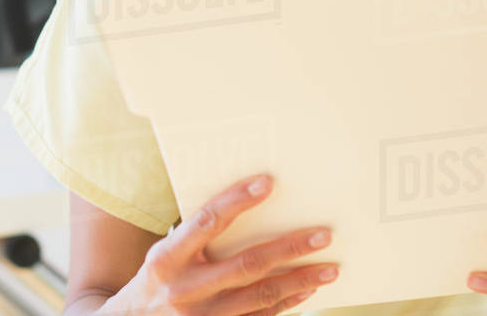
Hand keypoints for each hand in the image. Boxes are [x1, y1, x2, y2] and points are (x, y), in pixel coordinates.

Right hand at [104, 174, 339, 315]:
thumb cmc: (156, 277)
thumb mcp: (164, 251)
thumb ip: (197, 233)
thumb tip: (244, 201)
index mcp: (167, 258)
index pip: (206, 222)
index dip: (236, 201)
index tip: (267, 183)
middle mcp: (186, 289)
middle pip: (246, 265)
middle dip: (289, 248)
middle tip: (323, 234)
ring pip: (261, 295)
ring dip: (299, 280)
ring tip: (330, 267)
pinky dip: (286, 303)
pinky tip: (306, 289)